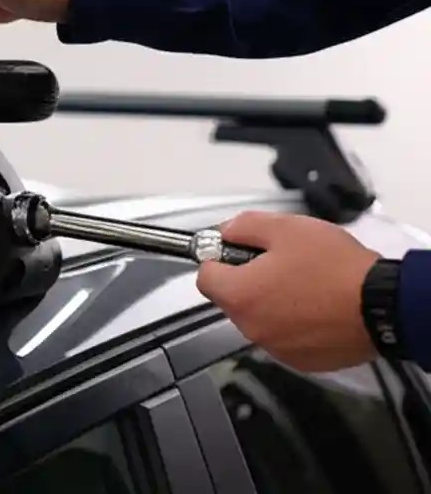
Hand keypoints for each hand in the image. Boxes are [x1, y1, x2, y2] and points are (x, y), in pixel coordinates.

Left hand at [197, 211, 380, 372]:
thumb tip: (225, 232)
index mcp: (239, 295)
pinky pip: (284, 338)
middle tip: (282, 265)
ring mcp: (274, 348)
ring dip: (272, 304)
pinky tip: (318, 310)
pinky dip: (294, 325)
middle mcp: (249, 327)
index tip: (238, 252)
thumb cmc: (333, 266)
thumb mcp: (286, 229)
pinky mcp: (300, 362)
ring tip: (306, 286)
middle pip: (233, 299)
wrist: (382, 305)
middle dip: (249, 281)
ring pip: (259, 319)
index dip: (219, 260)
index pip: (205, 277)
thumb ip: (245, 226)